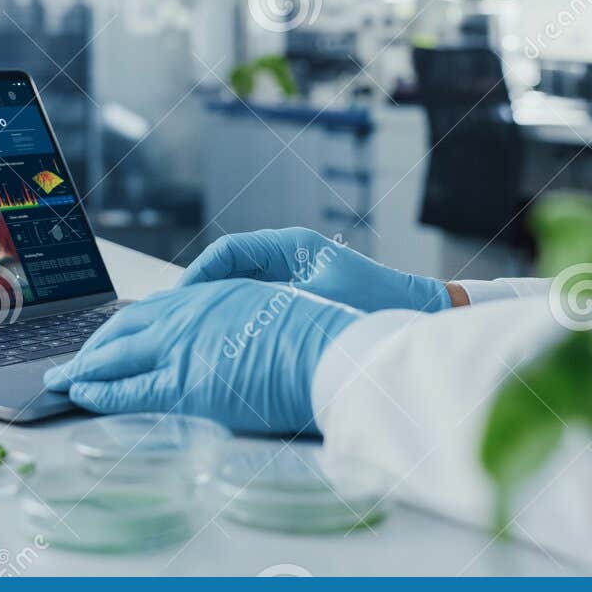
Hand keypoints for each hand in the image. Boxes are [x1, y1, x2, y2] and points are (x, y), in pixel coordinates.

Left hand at [42, 279, 359, 433]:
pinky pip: (126, 389)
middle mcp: (190, 313)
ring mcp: (182, 346)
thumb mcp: (276, 314)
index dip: (127, 326)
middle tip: (71, 359)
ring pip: (116, 355)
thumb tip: (234, 343)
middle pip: (125, 328)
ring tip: (61, 379)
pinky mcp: (181, 383)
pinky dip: (98, 391)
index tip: (109, 337)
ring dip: (83, 367)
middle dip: (93, 345)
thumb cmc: (320, 341)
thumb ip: (245, 324)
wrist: (332, 353)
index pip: (156, 308)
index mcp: (215, 295)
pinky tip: (81, 394)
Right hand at [180, 228, 451, 313]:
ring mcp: (293, 275)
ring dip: (213, 308)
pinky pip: (253, 303)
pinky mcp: (298, 298)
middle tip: (172, 321)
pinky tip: (223, 344)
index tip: (178, 304)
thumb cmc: (376, 310)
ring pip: (237, 286)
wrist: (420, 317)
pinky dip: (233, 319)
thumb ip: (273, 308)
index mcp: (291, 246)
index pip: (228, 251)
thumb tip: (223, 319)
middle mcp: (289, 256)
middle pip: (227, 268)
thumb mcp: (318, 307)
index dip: (198, 277)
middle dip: (197, 293)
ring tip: (190, 334)